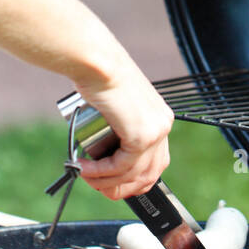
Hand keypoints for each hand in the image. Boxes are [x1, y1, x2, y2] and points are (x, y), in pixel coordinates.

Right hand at [72, 60, 173, 201]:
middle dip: (122, 187)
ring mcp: (155, 131)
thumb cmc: (100, 76)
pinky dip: (102, 173)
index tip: (112, 184)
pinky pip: (122, 167)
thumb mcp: (117, 106)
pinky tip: (86, 169)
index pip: (155, 162)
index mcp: (160, 119)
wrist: (97, 61)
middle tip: (98, 187)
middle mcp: (162, 125)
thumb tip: (106, 152)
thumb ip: (120, 126)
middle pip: (149, 174)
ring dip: (106, 181)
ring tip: (86, 175)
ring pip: (133, 174)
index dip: (132, 179)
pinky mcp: (141, 135)